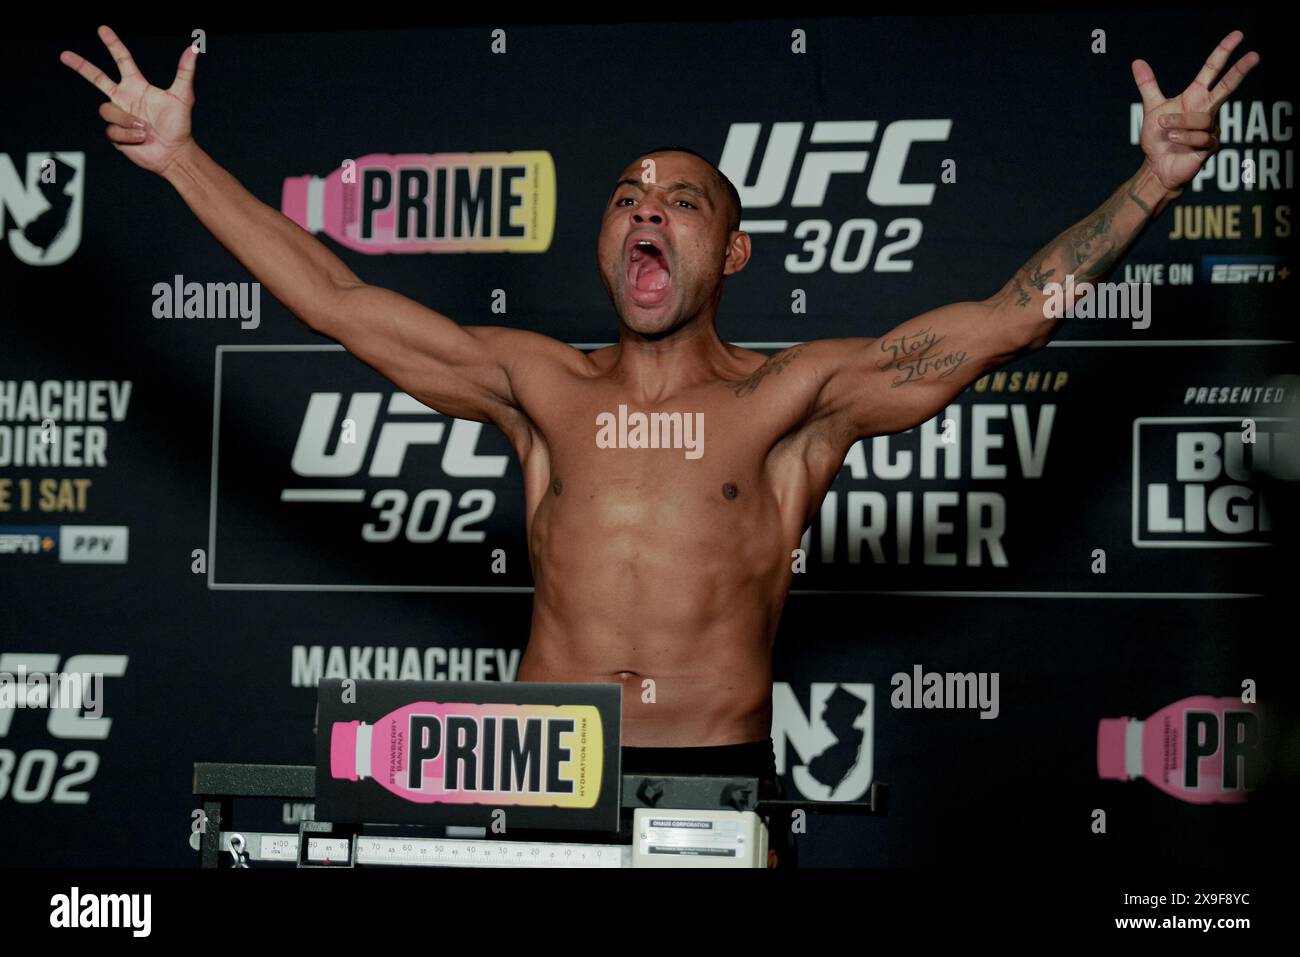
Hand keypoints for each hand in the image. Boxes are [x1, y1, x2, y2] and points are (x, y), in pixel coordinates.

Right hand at [60, 25, 199, 175]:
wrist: (174, 154)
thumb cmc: (180, 126)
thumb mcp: (183, 97)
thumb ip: (185, 72)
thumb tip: (194, 48)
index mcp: (137, 86)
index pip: (122, 60)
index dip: (112, 44)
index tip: (102, 29)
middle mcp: (124, 98)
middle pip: (96, 78)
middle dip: (80, 66)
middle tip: (64, 55)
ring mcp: (118, 116)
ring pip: (107, 110)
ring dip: (127, 121)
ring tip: (145, 130)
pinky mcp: (114, 134)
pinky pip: (112, 130)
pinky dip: (128, 135)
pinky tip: (141, 139)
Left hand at [1132, 30, 1258, 192]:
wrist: (1157, 167)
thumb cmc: (1159, 139)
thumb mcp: (1152, 109)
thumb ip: (1148, 85)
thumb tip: (1137, 61)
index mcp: (1196, 96)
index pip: (1213, 70)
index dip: (1224, 52)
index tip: (1238, 35)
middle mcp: (1208, 109)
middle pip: (1228, 86)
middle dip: (1240, 71)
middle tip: (1255, 55)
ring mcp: (1211, 128)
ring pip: (1202, 118)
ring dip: (1180, 121)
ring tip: (1166, 127)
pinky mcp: (1209, 147)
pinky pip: (1201, 137)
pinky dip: (1184, 136)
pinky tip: (1174, 138)